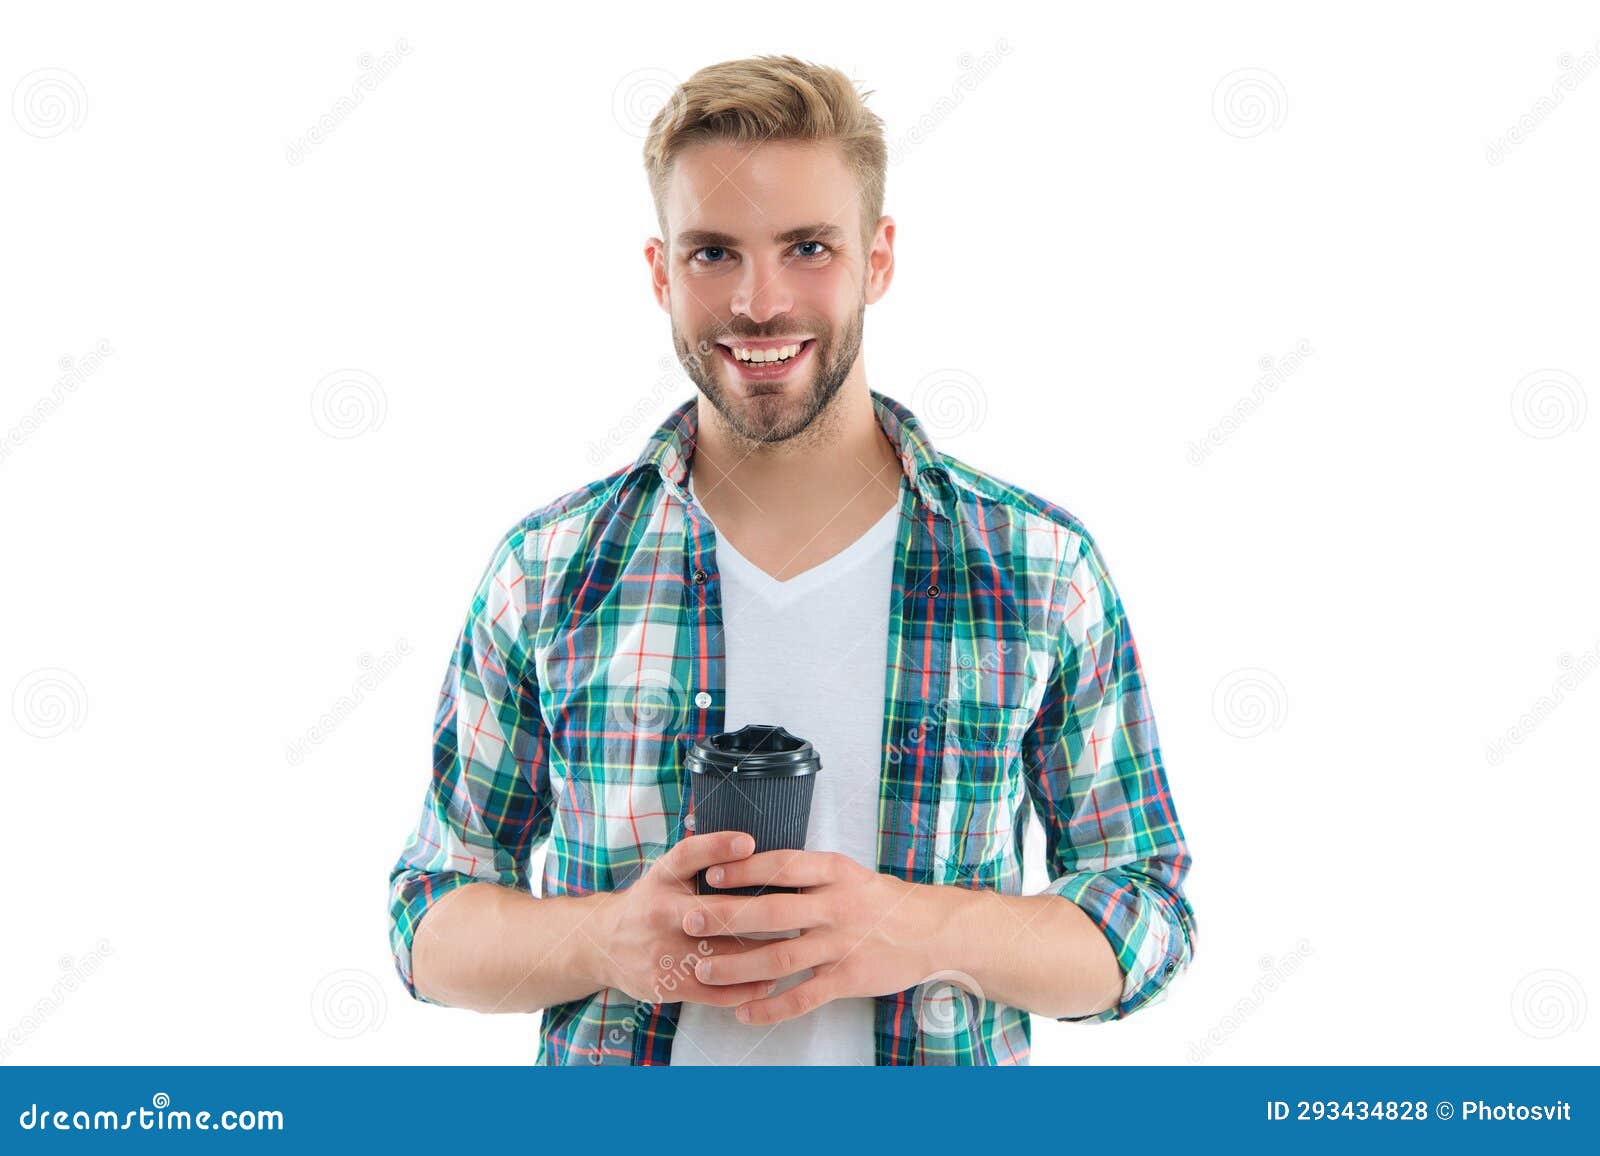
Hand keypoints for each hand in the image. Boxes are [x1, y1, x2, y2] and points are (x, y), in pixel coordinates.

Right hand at [592, 831, 777, 1008]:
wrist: (602, 943)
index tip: (749, 841)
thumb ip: (701, 859)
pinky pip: (714, 990)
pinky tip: (769, 982)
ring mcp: (661, 951)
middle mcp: (660, 912)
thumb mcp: (667, 873)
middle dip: (759, 914)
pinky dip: (745, 988)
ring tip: (795, 951)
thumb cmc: (652, 902)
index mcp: (662, 878)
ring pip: (721, 955)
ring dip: (761, 956)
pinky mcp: (665, 983)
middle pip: (715, 912)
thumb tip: (751, 843)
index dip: (717, 846)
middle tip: (797, 912)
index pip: (688, 855)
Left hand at [680, 849, 948, 1025]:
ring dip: (738, 966)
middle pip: (772, 912)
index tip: (710, 873)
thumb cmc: (879, 899)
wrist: (930, 930)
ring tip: (704, 969)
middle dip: (726, 917)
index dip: (744, 869)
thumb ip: (805, 874)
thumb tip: (751, 867)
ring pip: (781, 958)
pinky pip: (802, 997)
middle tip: (689, 918)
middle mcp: (836, 906)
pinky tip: (743, 1012)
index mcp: (835, 872)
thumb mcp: (846, 873)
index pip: (782, 865)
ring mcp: (841, 945)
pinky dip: (770, 1007)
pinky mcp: (847, 979)